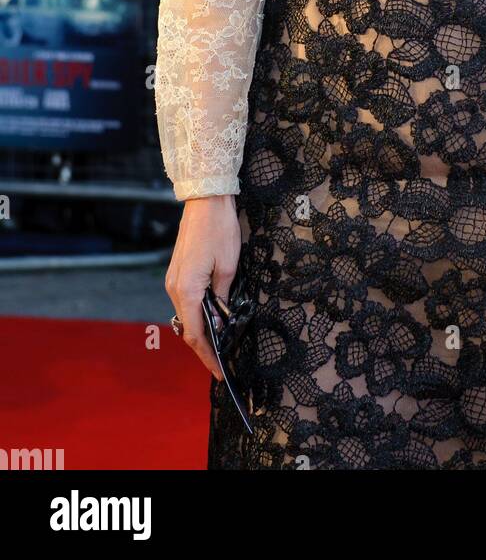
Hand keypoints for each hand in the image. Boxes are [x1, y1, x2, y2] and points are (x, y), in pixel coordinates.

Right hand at [165, 193, 240, 379]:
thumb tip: (220, 318)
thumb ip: (222, 297)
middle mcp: (174, 288)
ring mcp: (173, 279)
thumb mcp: (228, 266)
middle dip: (204, 346)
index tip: (220, 371)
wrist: (205, 200)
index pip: (196, 334)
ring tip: (220, 343)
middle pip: (188, 327)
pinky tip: (212, 318)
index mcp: (187, 290)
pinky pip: (186, 300)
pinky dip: (198, 313)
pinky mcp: (177, 272)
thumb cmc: (219, 230)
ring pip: (186, 314)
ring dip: (201, 329)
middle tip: (222, 362)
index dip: (208, 355)